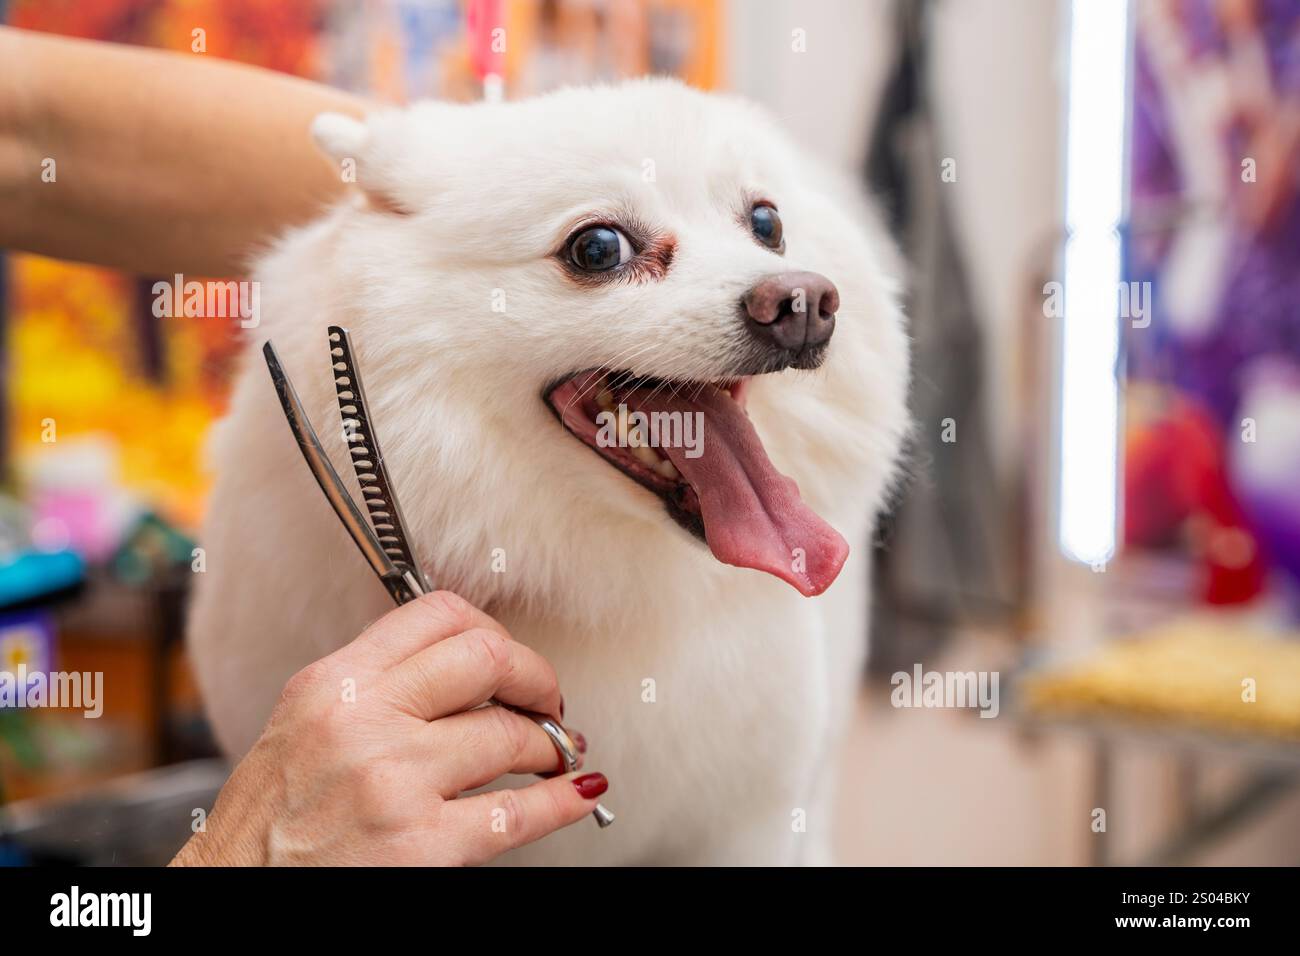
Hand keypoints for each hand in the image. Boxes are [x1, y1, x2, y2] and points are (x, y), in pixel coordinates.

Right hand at [171, 591, 605, 865]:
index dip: (492, 630)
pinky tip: (577, 794)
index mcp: (333, 684)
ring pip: (509, 733)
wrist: (233, 895)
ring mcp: (394, 783)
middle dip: (536, 677)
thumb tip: (457, 667)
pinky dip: (562, 802)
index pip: (438, 614)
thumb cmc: (265, 823)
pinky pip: (517, 812)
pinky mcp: (420, 847)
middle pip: (487, 659)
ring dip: (548, 744)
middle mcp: (363, 722)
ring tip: (553, 755)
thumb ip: (372, 687)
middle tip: (546, 701)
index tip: (507, 656)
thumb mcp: (301, 724)